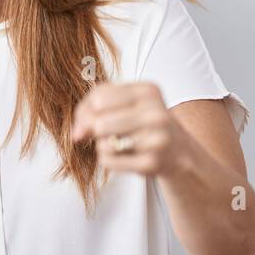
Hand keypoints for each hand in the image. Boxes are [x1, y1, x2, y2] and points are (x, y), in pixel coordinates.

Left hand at [70, 81, 186, 176]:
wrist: (178, 152)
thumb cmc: (143, 123)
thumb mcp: (123, 104)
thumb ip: (91, 109)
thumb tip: (76, 134)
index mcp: (148, 91)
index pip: (98, 99)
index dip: (88, 110)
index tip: (96, 117)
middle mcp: (156, 113)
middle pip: (99, 123)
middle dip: (96, 130)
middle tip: (109, 132)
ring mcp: (156, 139)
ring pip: (102, 143)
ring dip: (103, 146)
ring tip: (119, 143)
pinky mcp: (151, 163)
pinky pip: (109, 161)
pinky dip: (109, 160)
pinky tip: (124, 156)